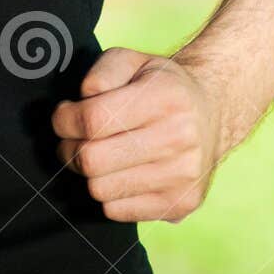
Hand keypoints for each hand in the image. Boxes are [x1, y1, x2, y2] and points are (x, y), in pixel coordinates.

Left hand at [51, 48, 223, 222]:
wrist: (211, 113)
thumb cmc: (160, 85)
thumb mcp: (133, 61)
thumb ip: (101, 73)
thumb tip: (80, 103)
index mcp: (166, 97)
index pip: (93, 119)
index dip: (64, 120)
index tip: (62, 117)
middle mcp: (179, 139)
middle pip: (92, 159)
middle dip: (69, 149)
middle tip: (71, 140)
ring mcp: (182, 177)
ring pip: (100, 189)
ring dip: (87, 174)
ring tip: (96, 155)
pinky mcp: (180, 205)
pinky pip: (117, 212)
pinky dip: (108, 194)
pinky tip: (119, 173)